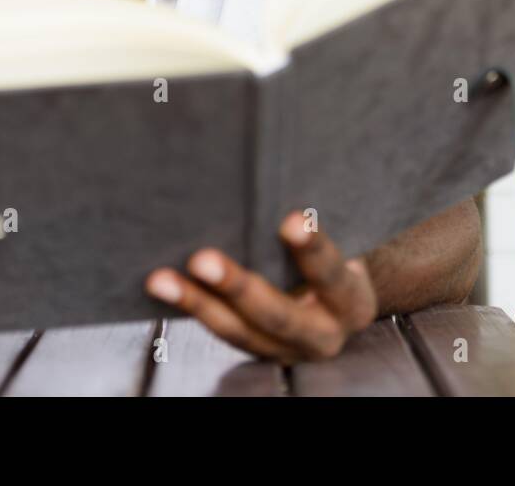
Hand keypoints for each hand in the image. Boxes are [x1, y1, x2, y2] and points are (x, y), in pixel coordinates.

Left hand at [145, 211, 378, 362]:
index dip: (313, 251)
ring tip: (161, 279)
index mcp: (352, 303)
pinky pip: (221, 330)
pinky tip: (161, 285)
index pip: (333, 276)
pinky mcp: (257, 348)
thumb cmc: (342, 255)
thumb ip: (317, 223)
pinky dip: (191, 307)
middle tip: (203, 259)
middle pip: (278, 315)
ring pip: (238, 332)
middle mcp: (323, 336)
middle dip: (238, 288)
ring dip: (197, 303)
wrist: (343, 303)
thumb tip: (274, 164)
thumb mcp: (348, 241)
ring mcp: (285, 349)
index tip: (291, 220)